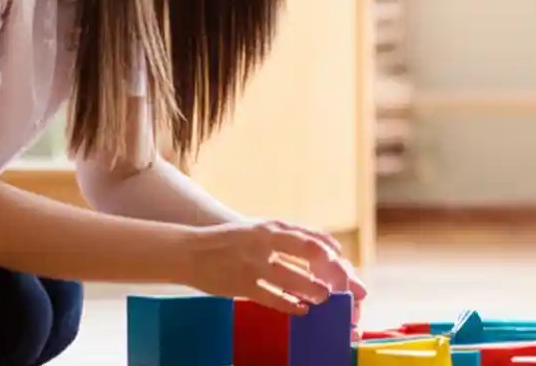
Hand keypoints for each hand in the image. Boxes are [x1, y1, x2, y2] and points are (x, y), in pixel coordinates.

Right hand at [183, 219, 365, 319]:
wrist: (192, 250)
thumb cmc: (231, 239)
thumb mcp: (259, 229)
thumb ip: (286, 236)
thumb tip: (321, 245)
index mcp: (271, 227)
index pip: (310, 238)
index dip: (331, 252)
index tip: (343, 263)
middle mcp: (265, 242)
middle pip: (309, 256)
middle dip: (330, 272)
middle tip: (341, 285)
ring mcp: (254, 264)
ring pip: (294, 279)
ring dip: (314, 290)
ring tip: (324, 298)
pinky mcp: (244, 285)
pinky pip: (274, 298)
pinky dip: (291, 305)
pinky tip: (301, 309)